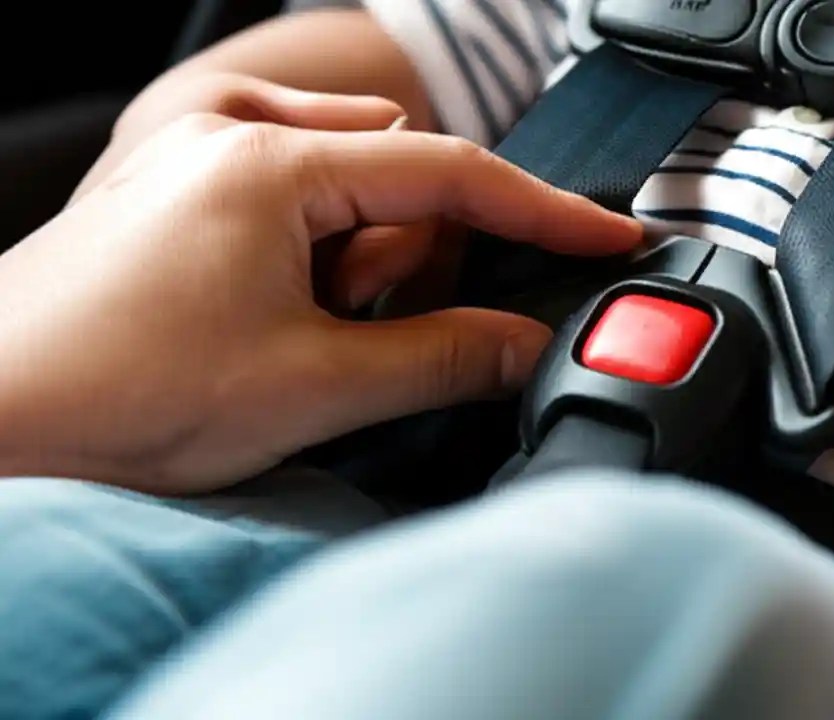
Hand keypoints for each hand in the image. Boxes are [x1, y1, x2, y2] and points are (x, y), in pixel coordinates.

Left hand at [0, 110, 639, 493]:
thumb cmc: (116, 396)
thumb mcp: (313, 386)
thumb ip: (444, 359)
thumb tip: (526, 347)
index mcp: (270, 162)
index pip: (451, 173)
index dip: (544, 211)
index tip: (609, 235)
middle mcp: (230, 134)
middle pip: (394, 185)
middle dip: (403, 268)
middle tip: (356, 337)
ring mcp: (196, 156)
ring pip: (343, 193)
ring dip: (353, 268)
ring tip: (294, 338)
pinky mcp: (176, 189)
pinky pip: (289, 197)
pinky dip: (311, 252)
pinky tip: (269, 312)